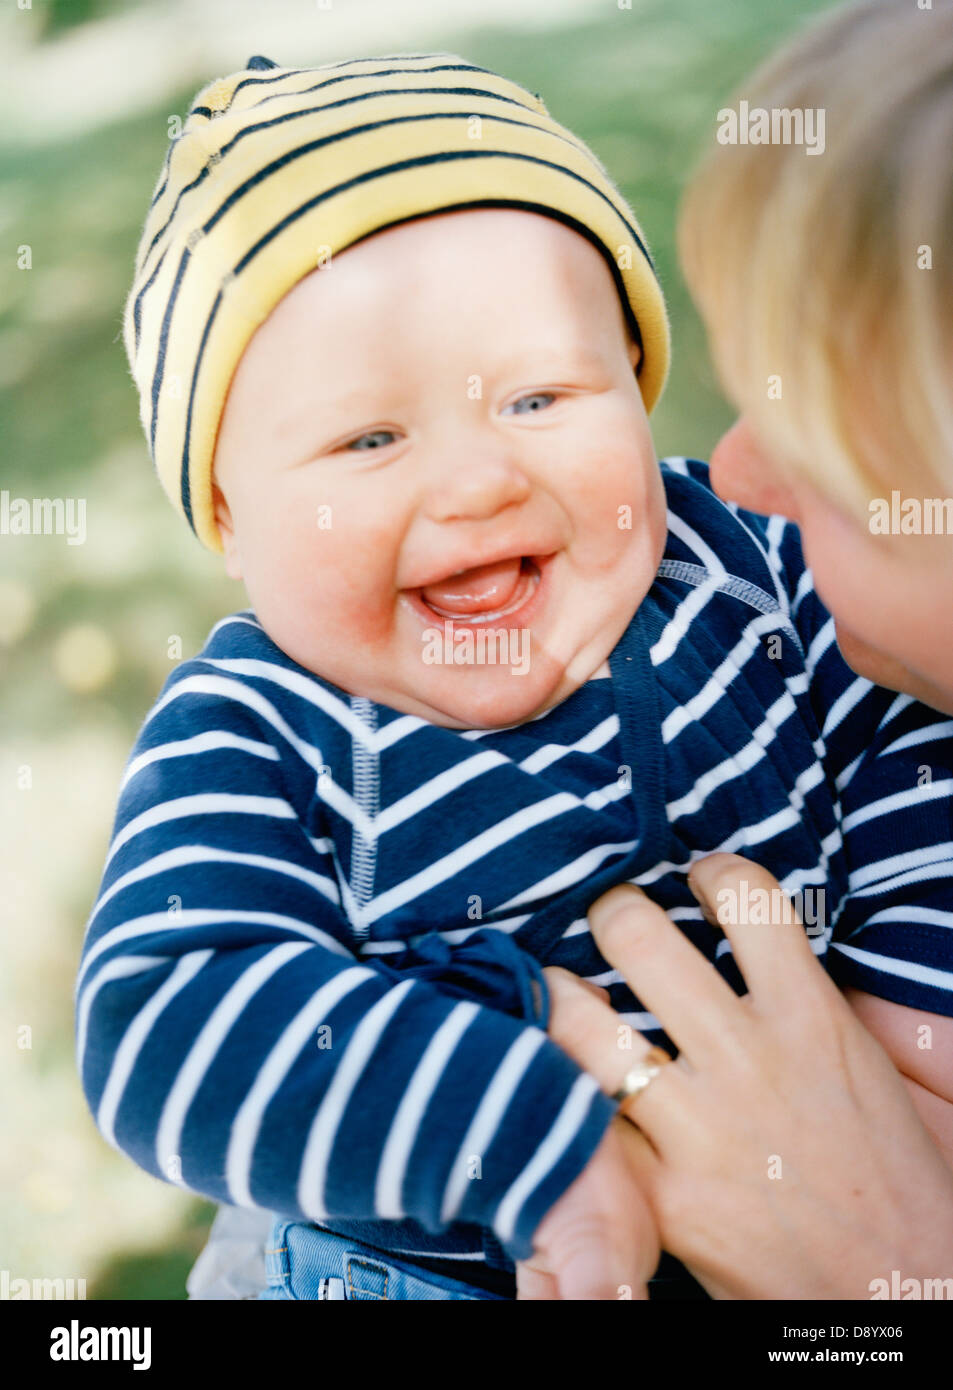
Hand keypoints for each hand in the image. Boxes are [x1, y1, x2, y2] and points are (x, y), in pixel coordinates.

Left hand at [542, 853, 952, 1299]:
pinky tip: (556, 1083)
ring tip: (561, 992)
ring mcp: (701, 1130)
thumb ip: (819, 1000)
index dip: (712, 871)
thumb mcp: (872, 1068)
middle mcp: (750, 1060)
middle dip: (612, 912)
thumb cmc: (893, 1178)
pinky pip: (585, 1124)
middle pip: (640, 938)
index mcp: (812, 1019)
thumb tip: (764, 944)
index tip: (697, 877)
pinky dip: (561, 1096)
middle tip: (608, 919)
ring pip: (586, 1026)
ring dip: (561, 997)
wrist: (901, 1295)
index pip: (747, 896)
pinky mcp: (665, 1200)